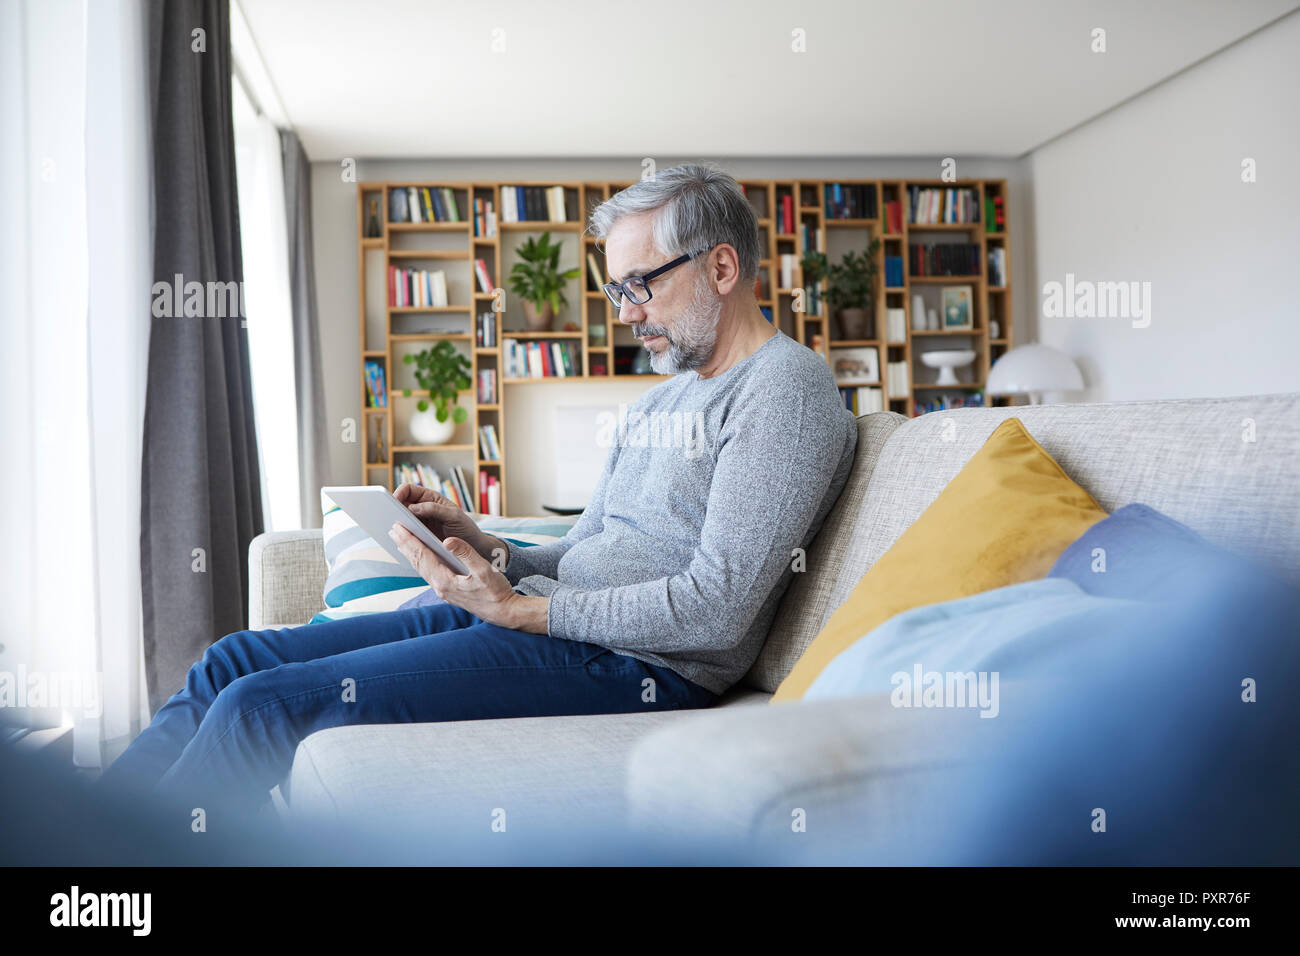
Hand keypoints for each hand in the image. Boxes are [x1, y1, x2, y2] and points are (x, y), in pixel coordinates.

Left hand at [388, 524, 521, 627]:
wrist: (504, 613)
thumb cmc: (496, 592)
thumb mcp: (484, 570)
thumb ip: (466, 553)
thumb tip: (448, 540)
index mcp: (446, 580)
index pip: (423, 556)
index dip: (410, 540)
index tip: (398, 527)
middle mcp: (440, 586)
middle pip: (417, 562)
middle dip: (405, 545)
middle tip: (393, 529)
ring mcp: (443, 590)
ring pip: (421, 568)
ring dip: (410, 553)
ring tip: (401, 540)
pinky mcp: (448, 591)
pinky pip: (429, 572)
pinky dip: (421, 561)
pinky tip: (419, 556)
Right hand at [393, 483, 506, 567]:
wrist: (472, 547)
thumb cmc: (465, 527)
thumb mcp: (453, 515)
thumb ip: (435, 509)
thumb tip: (412, 507)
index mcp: (430, 498)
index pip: (408, 489)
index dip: (399, 492)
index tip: (393, 501)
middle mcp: (422, 509)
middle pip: (400, 504)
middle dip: (392, 508)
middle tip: (385, 516)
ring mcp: (419, 523)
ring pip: (401, 520)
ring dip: (395, 523)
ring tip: (389, 529)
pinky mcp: (419, 537)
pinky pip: (405, 534)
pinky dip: (400, 535)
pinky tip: (398, 540)